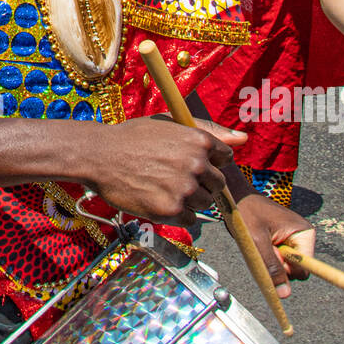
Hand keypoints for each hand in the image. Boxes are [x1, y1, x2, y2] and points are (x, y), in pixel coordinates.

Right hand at [87, 116, 246, 225]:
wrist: (100, 156)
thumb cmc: (134, 137)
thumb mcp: (170, 123)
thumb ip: (209, 131)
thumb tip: (243, 139)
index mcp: (199, 140)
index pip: (225, 159)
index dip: (209, 162)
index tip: (191, 163)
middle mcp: (197, 164)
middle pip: (218, 184)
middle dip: (201, 183)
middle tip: (174, 177)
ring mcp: (185, 189)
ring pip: (206, 203)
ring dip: (190, 200)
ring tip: (164, 187)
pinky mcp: (173, 211)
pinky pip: (192, 220)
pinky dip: (179, 215)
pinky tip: (159, 200)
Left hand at [232, 184, 314, 298]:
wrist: (238, 198)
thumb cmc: (248, 213)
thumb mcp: (258, 241)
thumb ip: (272, 267)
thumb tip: (285, 294)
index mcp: (305, 234)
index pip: (305, 269)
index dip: (288, 271)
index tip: (272, 260)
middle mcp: (303, 238)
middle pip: (295, 270)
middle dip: (277, 265)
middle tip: (262, 248)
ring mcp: (293, 241)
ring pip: (285, 267)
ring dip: (270, 262)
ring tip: (260, 243)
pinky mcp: (284, 244)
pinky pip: (278, 262)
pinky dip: (267, 258)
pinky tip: (260, 245)